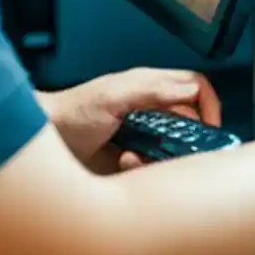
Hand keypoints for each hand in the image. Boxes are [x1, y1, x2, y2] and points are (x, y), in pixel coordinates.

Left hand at [39, 68, 221, 172]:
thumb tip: (191, 88)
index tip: (211, 128)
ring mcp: (143, 133)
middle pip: (190, 121)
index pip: (195, 88)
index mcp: (150, 86)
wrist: (43, 141)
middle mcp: (151, 108)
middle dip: (187, 139)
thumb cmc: (71, 112)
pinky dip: (145, 167)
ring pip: (174, 147)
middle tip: (178, 151)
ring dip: (163, 156)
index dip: (209, 105)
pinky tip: (126, 164)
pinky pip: (154, 165)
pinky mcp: (133, 156)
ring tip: (139, 157)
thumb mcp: (113, 95)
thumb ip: (152, 89)